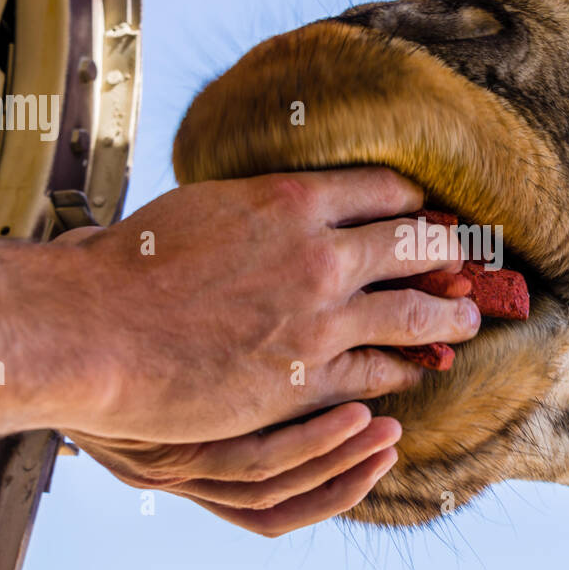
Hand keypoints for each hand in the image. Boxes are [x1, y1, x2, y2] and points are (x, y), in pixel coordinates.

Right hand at [46, 167, 477, 532]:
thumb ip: (263, 204)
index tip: (429, 216)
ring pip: (417, 314)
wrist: (95, 331)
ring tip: (469, 321)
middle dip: (452, 254)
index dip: (417, 205)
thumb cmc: (132, 265)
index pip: (388, 191)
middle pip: (419, 245)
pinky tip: (416, 371)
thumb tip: (290, 203)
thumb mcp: (209, 204)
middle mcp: (321, 255)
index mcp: (294, 199)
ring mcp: (320, 320)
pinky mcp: (309, 378)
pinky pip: (381, 372)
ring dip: (451, 317)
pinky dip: (406, 370)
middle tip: (473, 263)